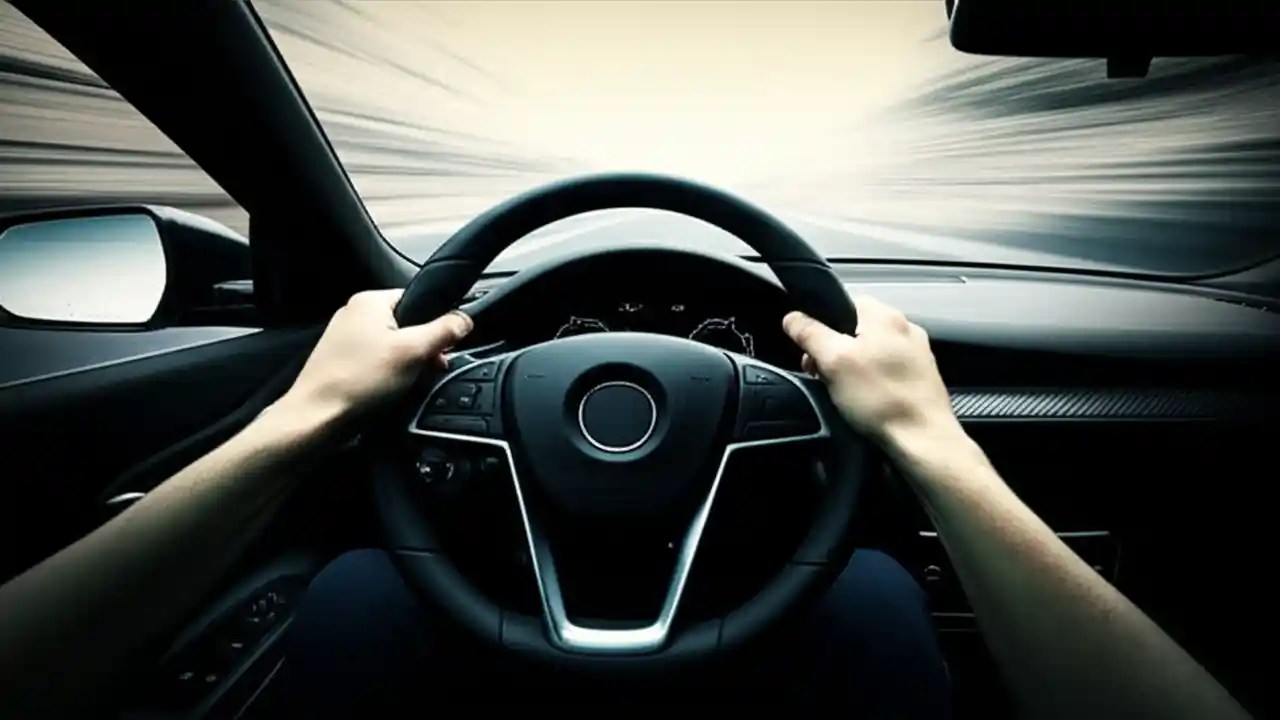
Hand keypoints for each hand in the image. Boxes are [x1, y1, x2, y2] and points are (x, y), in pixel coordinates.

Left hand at [275, 290, 471, 434]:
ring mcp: (345, 340)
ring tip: (407, 385)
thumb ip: (445, 331)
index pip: (419, 299)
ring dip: (408, 366)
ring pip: (393, 347)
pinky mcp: (341, 363)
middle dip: (424, 350)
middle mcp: (354, 314)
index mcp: (369, 301)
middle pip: (408, 325)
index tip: (445, 348)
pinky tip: (389, 392)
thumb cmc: (359, 382)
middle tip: (429, 371)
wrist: (317, 419)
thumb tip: (465, 319)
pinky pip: (377, 363)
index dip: (438, 324)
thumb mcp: (414, 351)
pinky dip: (389, 376)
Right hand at [782, 295, 957, 446]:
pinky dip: (871, 383)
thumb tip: (792, 318)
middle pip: (854, 330)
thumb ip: (810, 334)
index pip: (841, 303)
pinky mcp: (920, 378)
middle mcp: (905, 328)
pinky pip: (885, 372)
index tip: (811, 351)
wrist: (922, 440)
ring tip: (846, 393)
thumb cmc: (882, 400)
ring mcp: (916, 354)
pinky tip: (867, 402)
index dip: (819, 326)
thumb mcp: (833, 362)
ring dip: (851, 369)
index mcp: (885, 316)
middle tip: (825, 376)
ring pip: (869, 352)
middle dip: (833, 351)